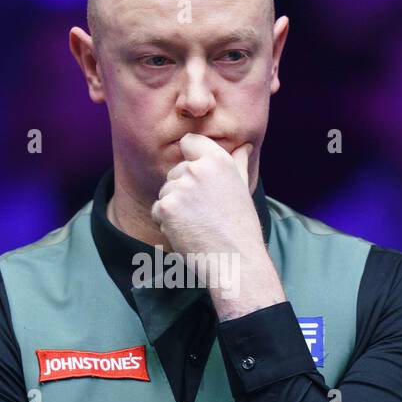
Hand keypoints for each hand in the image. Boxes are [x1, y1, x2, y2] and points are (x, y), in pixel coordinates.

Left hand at [150, 134, 258, 258]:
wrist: (235, 260)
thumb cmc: (241, 226)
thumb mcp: (242, 188)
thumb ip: (238, 162)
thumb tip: (244, 146)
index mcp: (218, 160)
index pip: (189, 141)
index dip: (190, 156)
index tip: (197, 175)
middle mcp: (197, 170)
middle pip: (175, 171)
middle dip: (183, 189)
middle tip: (204, 211)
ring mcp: (180, 188)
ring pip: (165, 191)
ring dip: (174, 207)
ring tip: (197, 223)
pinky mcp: (166, 207)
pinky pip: (156, 209)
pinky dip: (166, 222)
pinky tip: (186, 232)